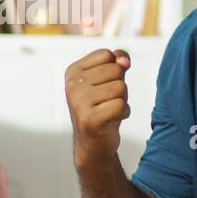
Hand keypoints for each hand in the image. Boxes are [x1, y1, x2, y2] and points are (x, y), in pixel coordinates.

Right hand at [65, 48, 130, 166]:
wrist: (93, 143)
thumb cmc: (103, 107)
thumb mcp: (109, 79)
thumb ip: (117, 61)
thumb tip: (124, 61)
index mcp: (73, 71)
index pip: (107, 55)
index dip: (115, 69)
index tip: (104, 85)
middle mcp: (72, 85)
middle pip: (116, 70)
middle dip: (119, 86)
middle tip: (107, 101)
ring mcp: (79, 102)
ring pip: (120, 87)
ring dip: (122, 100)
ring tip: (109, 110)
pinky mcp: (90, 119)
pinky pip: (121, 105)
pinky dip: (123, 113)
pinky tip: (112, 119)